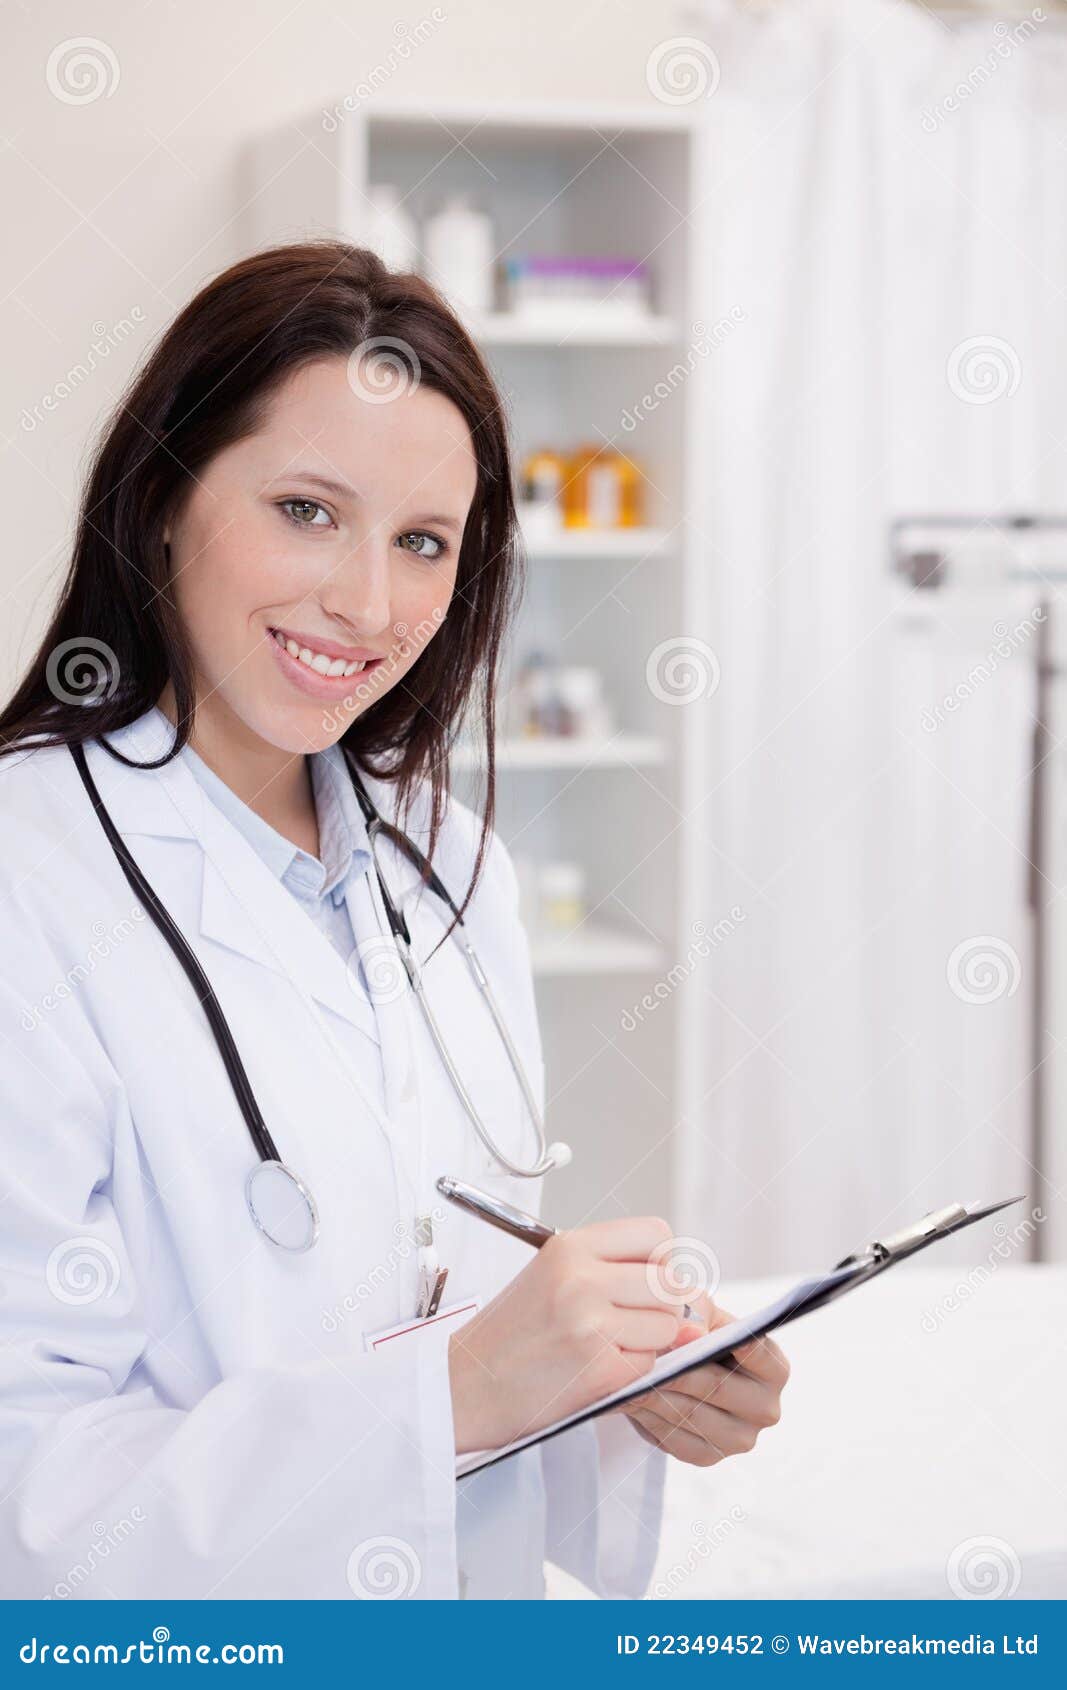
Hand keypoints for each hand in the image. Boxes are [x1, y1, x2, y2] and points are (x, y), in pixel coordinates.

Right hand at [448, 1216, 694, 1454]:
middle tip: (631, 1321)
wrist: (463, 1386)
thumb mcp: (551, 1277)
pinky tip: (596, 1369)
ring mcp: (591, 1323)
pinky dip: (632, 1371)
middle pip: (670, 1282)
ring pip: (668, 1326)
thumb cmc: (507, 1335)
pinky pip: (649, 1364)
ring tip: (607, 1346)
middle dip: (662, 1306)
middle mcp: (582, 1278)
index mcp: (570, 1247)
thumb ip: (612, 1271)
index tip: (645, 1279)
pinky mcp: (599, 1368)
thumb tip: (688, 1293)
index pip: (656, 1233)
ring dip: (649, 1342)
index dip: (660, 1260)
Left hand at [618, 1294, 789, 1466]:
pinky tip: (630, 1398)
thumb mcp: (701, 1313)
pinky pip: (672, 1437)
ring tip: (629, 1377)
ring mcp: (739, 1438)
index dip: (739, 1345)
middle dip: (678, 1371)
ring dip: (656, 1395)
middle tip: (645, 1357)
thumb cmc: (697, 1334)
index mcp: (774, 1369)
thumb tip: (688, 1333)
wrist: (679, 1368)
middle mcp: (765, 1409)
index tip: (709, 1333)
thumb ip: (698, 1316)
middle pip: (718, 1388)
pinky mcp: (707, 1456)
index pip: (761, 1355)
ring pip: (690, 1415)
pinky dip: (648, 1416)